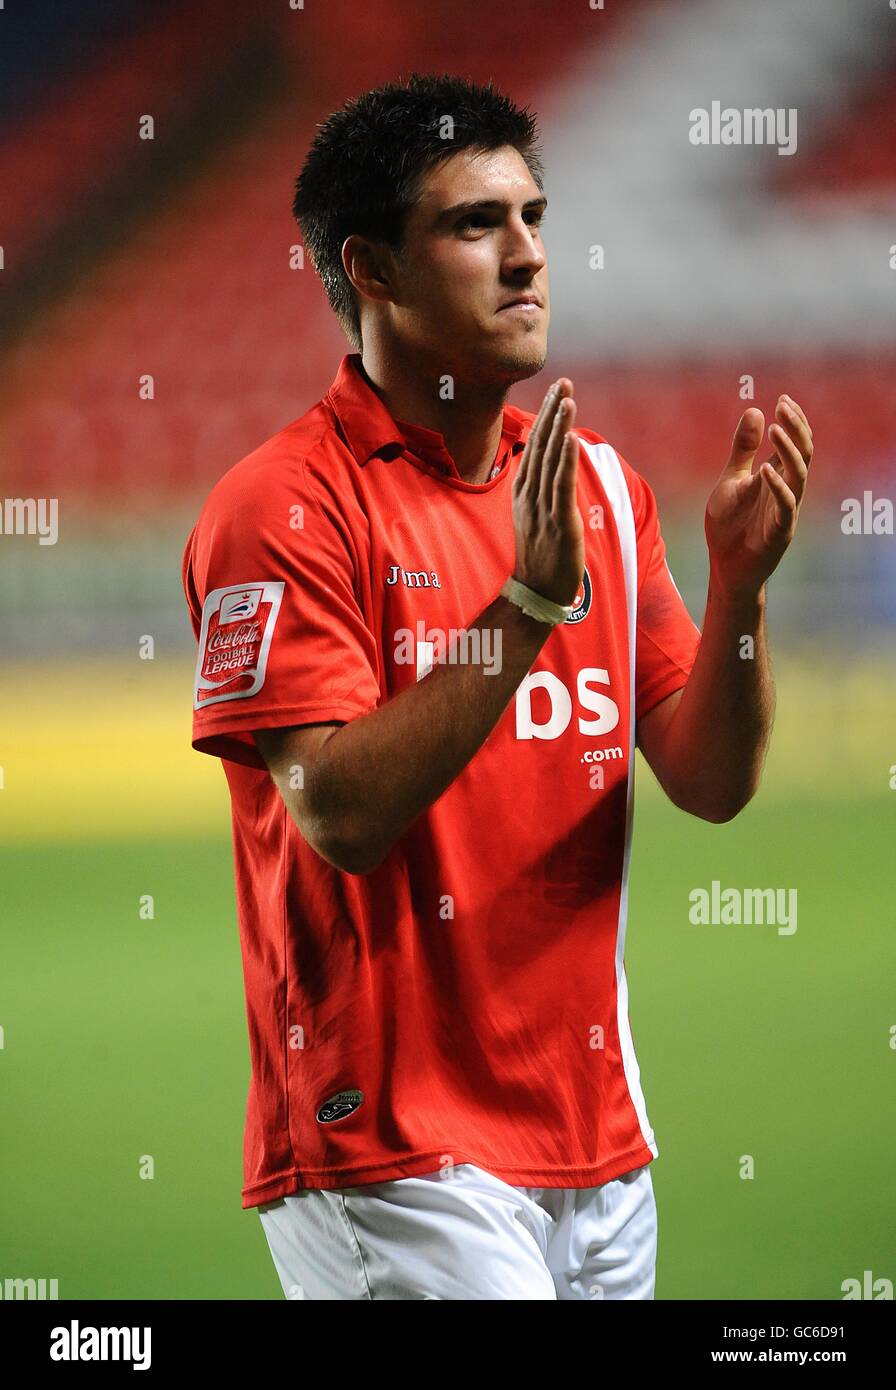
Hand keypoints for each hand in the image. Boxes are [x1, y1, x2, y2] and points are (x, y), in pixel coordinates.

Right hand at [510, 378, 584, 606]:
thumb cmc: (538, 556)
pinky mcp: (559, 524)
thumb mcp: (533, 517)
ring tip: (567, 399)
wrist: (535, 593)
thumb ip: (540, 490)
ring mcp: (542, 509)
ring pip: (550, 462)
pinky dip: (565, 462)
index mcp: (523, 492)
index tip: (556, 392)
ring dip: (558, 428)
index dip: (545, 418)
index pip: (535, 447)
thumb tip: (552, 467)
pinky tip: (570, 439)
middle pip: (540, 446)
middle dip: (552, 412)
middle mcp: (530, 496)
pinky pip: (561, 488)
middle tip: (563, 382)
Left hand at [705, 395, 812, 599]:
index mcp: (778, 477)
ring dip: (789, 451)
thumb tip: (755, 410)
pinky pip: (785, 506)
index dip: (793, 421)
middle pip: (803, 454)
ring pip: (800, 476)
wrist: (726, 566)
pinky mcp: (780, 532)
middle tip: (783, 407)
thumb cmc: (730, 525)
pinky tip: (764, 470)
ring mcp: (786, 511)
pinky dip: (778, 487)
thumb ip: (742, 449)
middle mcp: (787, 490)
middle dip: (796, 429)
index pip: (794, 443)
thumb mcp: (731, 480)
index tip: (783, 400)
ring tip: (776, 429)